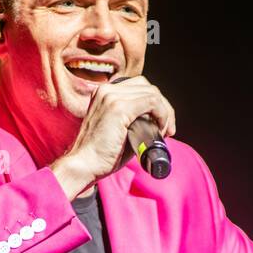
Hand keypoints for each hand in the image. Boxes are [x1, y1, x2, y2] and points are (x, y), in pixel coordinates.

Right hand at [50, 75, 175, 198]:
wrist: (84, 165)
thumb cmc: (101, 155)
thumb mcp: (118, 130)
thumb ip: (134, 121)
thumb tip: (158, 123)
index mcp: (104, 93)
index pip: (139, 87)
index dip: (156, 103)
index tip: (162, 124)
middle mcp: (107, 90)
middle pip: (147, 87)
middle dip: (164, 107)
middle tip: (168, 129)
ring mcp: (112, 97)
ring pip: (152, 93)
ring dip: (165, 112)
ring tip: (165, 131)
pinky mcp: (119, 108)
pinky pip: (152, 102)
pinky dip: (162, 115)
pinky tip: (161, 129)